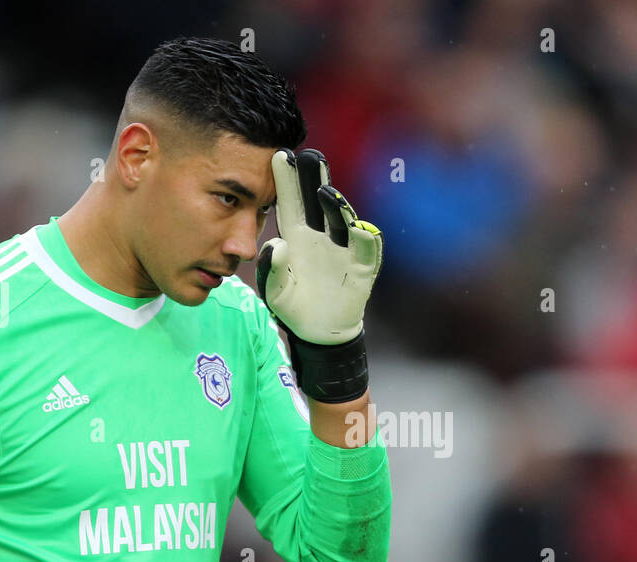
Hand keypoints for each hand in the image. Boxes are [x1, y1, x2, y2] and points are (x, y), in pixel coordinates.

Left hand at [256, 148, 382, 345]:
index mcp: (297, 237)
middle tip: (310, 155)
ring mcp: (343, 249)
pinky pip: (366, 248)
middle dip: (315, 178)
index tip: (278, 155)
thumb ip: (270, 271)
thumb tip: (275, 246)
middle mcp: (321, 237)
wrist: (319, 332)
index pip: (291, 203)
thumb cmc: (294, 306)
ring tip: (325, 191)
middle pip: (318, 202)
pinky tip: (355, 227)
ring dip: (336, 205)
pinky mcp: (361, 267)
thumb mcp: (274, 291)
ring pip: (342, 220)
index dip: (286, 181)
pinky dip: (363, 238)